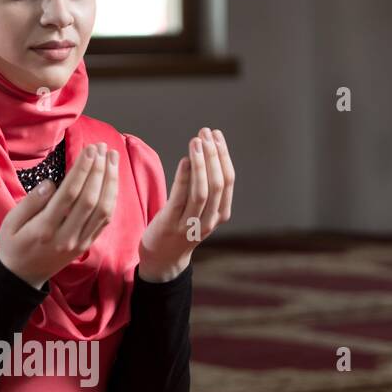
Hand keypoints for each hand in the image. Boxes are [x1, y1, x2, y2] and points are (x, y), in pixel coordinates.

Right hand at [0, 141, 118, 288]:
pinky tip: (112, 180)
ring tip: (112, 158)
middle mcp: (66, 237)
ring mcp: (79, 242)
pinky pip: (105, 220)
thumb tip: (50, 184)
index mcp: (44, 229)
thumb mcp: (10, 223)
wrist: (23, 277)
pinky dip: (112, 198)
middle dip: (99, 170)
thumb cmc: (13, 245)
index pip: (69, 195)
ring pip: (103, 210)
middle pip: (90, 200)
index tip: (90, 150)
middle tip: (102, 147)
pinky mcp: (87, 245)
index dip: (82, 170)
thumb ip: (29, 203)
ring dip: (110, 182)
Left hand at [137, 127, 234, 281]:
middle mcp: (209, 221)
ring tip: (196, 141)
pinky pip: (180, 198)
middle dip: (213, 155)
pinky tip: (184, 159)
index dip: (223, 155)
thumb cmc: (181, 228)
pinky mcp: (171, 225)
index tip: (216, 135)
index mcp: (220, 214)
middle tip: (205, 133)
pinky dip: (185, 177)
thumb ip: (207, 189)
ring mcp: (190, 225)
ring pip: (202, 191)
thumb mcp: (201, 211)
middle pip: (217, 183)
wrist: (163, 259)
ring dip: (200, 163)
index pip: (228, 180)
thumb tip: (208, 152)